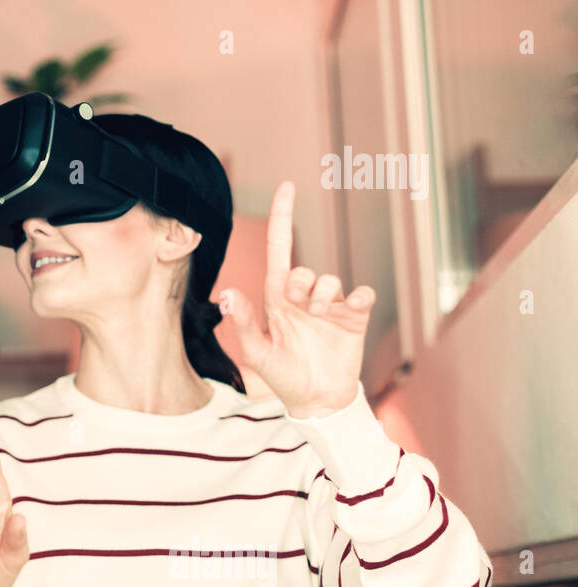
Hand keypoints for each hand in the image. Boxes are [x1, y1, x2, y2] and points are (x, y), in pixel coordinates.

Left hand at [222, 181, 375, 417]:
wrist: (316, 400)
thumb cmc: (283, 374)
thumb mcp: (257, 352)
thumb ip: (242, 322)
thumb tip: (226, 293)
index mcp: (278, 298)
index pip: (279, 249)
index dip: (282, 217)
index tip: (287, 186)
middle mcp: (304, 297)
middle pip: (303, 269)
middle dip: (300, 282)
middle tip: (297, 305)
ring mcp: (330, 306)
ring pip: (330, 280)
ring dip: (323, 295)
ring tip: (318, 317)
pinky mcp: (353, 318)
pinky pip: (361, 294)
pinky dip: (358, 296)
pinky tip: (352, 307)